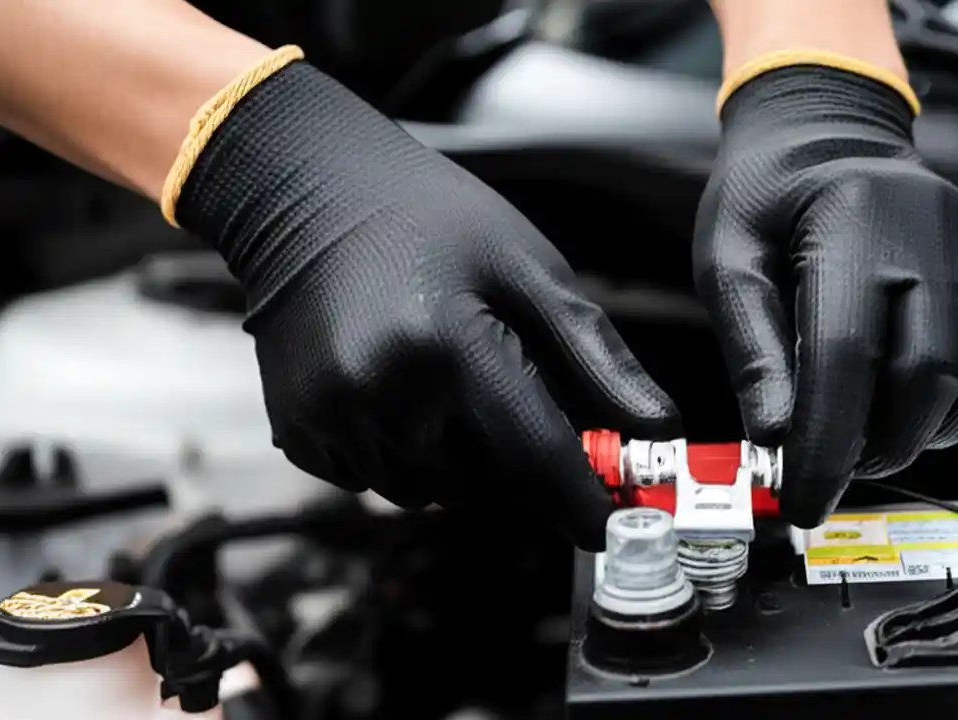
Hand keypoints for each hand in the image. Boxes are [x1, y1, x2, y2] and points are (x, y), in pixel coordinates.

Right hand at [176, 62, 679, 548]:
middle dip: (517, 464)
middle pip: (482, 485)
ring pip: (427, 492)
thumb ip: (595, 355)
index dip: (579, 502)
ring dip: (458, 462)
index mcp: (448, 345)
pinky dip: (402, 456)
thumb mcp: (527, 269)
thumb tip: (660, 430)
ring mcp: (330, 417)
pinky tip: (402, 393)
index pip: (534, 457)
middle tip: (519, 405)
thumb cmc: (431, 218)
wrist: (308, 193)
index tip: (610, 528)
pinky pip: (371, 482)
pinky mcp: (296, 431)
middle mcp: (382, 393)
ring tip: (453, 385)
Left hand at [694, 66, 957, 527]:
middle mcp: (932, 235)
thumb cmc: (769, 199)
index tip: (803, 502)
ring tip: (877, 434)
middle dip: (877, 448)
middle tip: (837, 465)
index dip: (824, 447)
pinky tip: (927, 403)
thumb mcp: (728, 262)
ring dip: (929, 431)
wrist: (829, 133)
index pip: (844, 361)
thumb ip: (751, 349)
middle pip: (923, 379)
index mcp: (852, 228)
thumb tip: (774, 439)